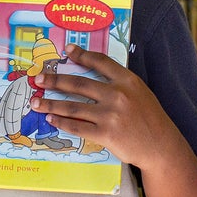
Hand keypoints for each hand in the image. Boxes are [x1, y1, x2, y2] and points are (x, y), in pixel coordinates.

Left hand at [30, 45, 176, 169]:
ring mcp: (110, 115)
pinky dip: (62, 122)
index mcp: (127, 80)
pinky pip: (77, 126)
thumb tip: (92, 76)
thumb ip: (119, 83)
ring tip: (36, 102)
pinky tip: (51, 118)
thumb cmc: (149, 118)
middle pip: (78, 84)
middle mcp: (117, 95)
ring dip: (51, 103)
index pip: (100, 62)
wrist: (160, 145)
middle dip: (55, 80)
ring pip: (72, 106)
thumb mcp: (139, 92)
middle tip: (39, 79)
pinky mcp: (105, 134)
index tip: (66, 51)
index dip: (81, 55)